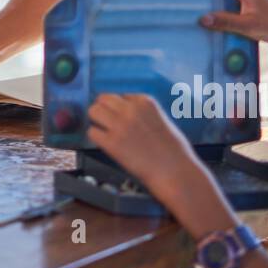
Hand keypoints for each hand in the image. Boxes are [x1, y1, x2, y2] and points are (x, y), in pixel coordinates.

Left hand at [87, 93, 236, 236]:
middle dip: (104, 109)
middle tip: (107, 122)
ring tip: (103, 130)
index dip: (120, 108)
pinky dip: (96, 138)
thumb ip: (144, 114)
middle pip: (103, 99)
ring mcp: (120, 126)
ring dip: (97, 120)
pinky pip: (92, 132)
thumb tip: (128, 115)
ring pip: (93, 111)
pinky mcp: (112, 143)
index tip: (123, 118)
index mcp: (145, 102)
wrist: (175, 172)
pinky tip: (105, 144)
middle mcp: (130, 110)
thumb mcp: (162, 121)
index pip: (121, 96)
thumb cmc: (174, 151)